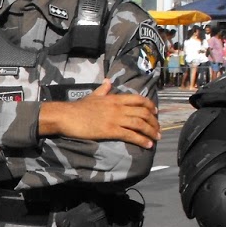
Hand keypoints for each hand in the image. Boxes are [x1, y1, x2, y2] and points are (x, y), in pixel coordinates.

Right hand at [39, 79, 159, 146]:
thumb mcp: (93, 95)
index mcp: (115, 98)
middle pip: (143, 112)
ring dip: (151, 132)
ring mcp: (115, 119)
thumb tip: (108, 81)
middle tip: (158, 129)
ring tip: (157, 138)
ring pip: (140, 124)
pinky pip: (131, 135)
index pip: (139, 99)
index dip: (150, 106)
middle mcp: (118, 108)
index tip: (156, 112)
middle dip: (154, 122)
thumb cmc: (78, 107)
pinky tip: (148, 145)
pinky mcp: (110, 130)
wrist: (67, 116)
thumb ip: (103, 89)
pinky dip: (142, 140)